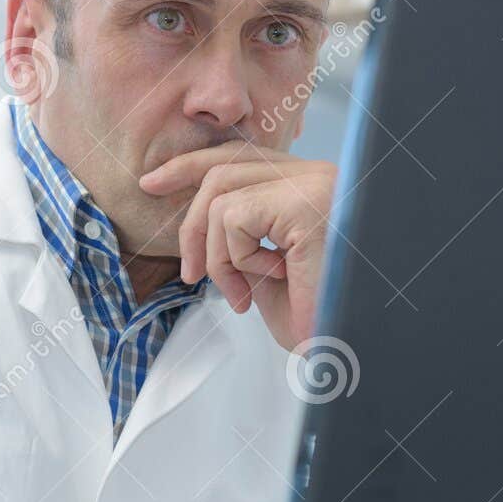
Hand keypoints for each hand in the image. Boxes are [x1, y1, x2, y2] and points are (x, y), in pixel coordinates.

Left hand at [139, 142, 336, 351]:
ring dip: (218, 257)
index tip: (150, 183)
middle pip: (224, 165)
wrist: (352, 344)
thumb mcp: (268, 273)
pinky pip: (235, 219)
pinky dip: (238, 258)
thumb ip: (240, 238)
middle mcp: (319, 173)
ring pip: (222, 198)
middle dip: (189, 218)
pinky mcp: (307, 203)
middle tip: (186, 273)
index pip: (241, 157)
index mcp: (311, 184)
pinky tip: (273, 281)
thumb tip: (195, 222)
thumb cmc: (320, 315)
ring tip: (243, 296)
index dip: (190, 165)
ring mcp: (315, 183)